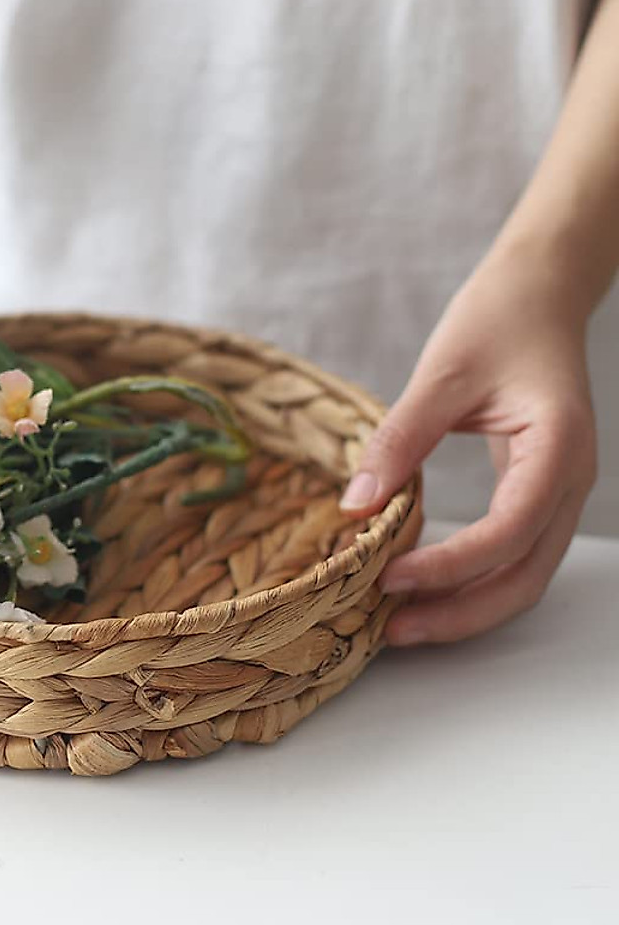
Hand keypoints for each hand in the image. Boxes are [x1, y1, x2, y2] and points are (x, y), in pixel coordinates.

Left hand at [340, 252, 597, 644]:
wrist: (538, 293)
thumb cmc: (496, 320)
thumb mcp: (440, 374)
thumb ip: (399, 440)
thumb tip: (354, 506)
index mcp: (557, 448)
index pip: (510, 530)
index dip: (451, 565)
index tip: (388, 578)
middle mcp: (569, 480)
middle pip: (525, 576)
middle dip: (460, 612)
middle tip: (390, 631)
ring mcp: (558, 491)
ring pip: (524, 575)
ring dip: (465, 607)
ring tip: (400, 623)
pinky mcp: (536, 492)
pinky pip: (513, 554)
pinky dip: (471, 580)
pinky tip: (422, 585)